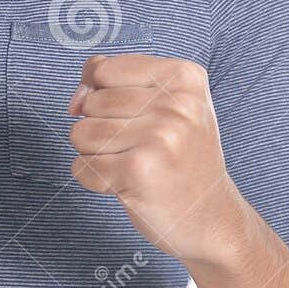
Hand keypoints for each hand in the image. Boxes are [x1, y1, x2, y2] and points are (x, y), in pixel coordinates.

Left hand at [66, 53, 248, 264]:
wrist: (213, 218)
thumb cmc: (181, 159)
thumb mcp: (165, 105)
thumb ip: (113, 83)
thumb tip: (75, 102)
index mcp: (184, 77)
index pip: (104, 68)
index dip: (100, 95)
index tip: (129, 118)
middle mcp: (176, 103)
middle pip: (90, 103)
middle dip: (100, 130)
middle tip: (138, 149)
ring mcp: (159, 136)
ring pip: (80, 134)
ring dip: (96, 156)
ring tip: (132, 166)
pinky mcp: (139, 170)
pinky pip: (81, 166)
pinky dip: (95, 181)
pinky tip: (128, 185)